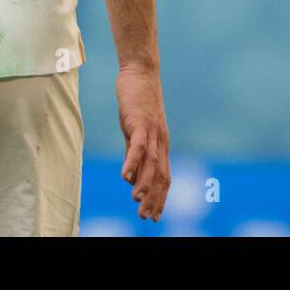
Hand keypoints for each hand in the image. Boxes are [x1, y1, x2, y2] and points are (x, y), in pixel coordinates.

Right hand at [116, 65, 170, 221]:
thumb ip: (134, 153)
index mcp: (160, 144)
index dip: (161, 197)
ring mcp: (151, 132)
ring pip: (151, 164)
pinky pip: (138, 146)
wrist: (140, 72)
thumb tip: (131, 177)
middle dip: (154, 198)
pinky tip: (124, 177)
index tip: (156, 215)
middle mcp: (160, 141)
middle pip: (160, 175)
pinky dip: (132, 162)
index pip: (164, 177)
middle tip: (147, 217)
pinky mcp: (140, 122)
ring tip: (137, 202)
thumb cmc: (138, 100)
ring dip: (144, 184)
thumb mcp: (135, 130)